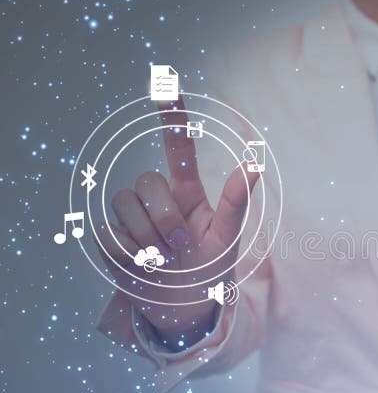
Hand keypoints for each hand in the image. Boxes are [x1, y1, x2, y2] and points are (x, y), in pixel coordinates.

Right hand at [95, 97, 258, 346]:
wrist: (183, 306)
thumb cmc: (210, 269)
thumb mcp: (228, 237)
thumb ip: (237, 201)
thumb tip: (255, 165)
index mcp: (187, 193)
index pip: (178, 149)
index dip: (171, 118)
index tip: (166, 86)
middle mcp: (157, 198)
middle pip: (146, 182)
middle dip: (162, 215)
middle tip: (178, 245)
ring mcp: (132, 217)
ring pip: (123, 202)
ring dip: (145, 236)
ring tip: (162, 258)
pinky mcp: (112, 238)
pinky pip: (107, 231)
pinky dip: (127, 253)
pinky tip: (142, 265)